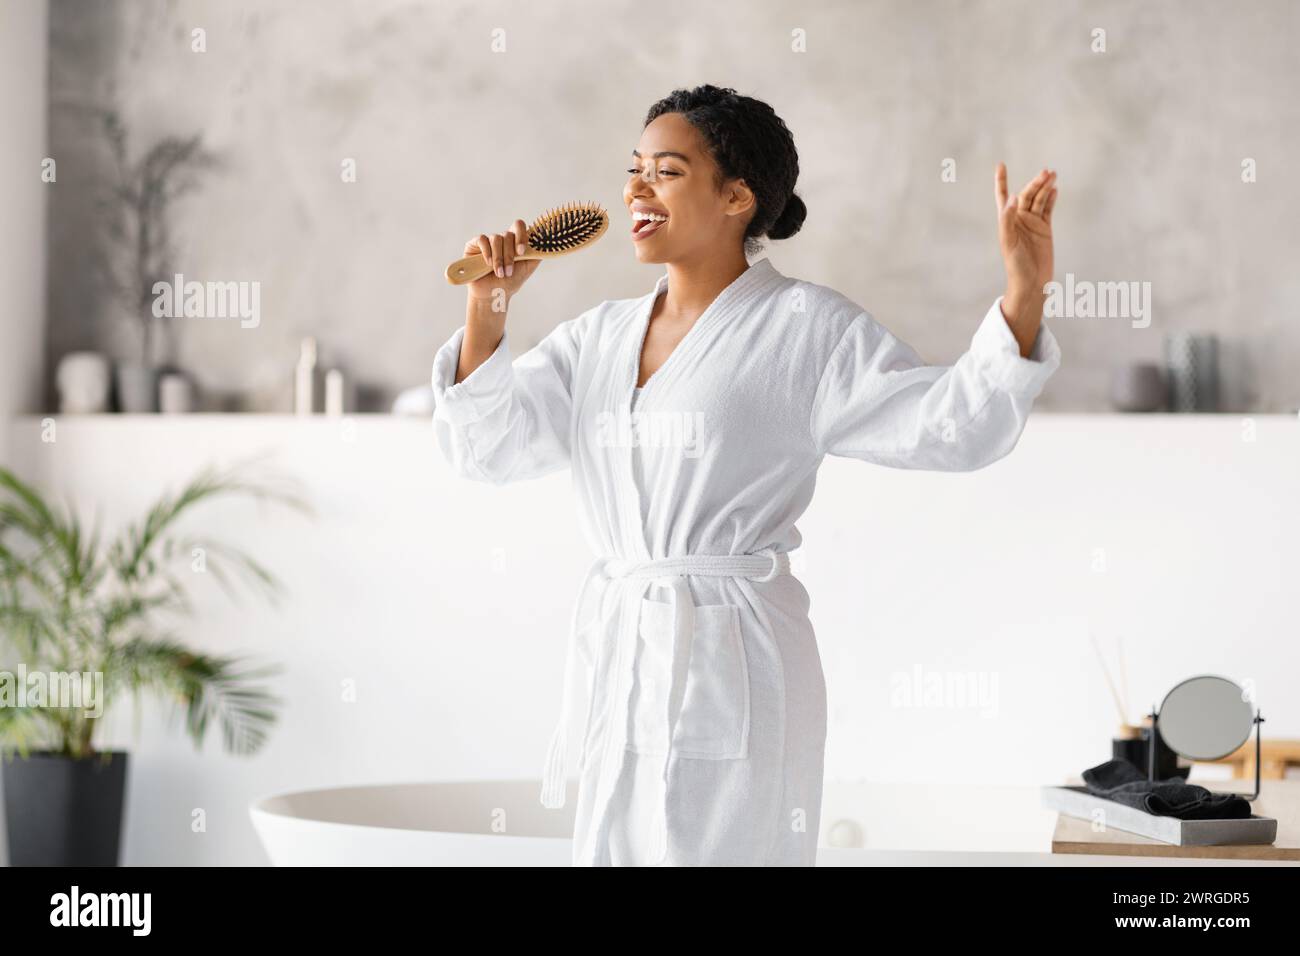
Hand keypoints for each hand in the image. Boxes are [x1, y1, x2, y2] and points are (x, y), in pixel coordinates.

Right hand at [463, 219, 541, 300]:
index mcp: (514, 242)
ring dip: (499, 258)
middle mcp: (501, 239)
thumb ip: (535, 254)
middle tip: (509, 271)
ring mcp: (488, 241)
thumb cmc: (509, 282)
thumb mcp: (527, 268)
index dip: (521, 236)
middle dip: (509, 255)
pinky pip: (482, 240)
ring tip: (499, 273)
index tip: (521, 252)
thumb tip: (544, 242)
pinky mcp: (474, 245)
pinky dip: (487, 252)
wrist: (492, 295)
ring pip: (496, 239)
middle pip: (508, 234)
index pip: (518, 226)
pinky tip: (488, 264)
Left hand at [995, 163, 1055, 315]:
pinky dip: (1051, 199)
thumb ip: (1007, 220)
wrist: (1031, 281)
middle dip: (1035, 183)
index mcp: (1007, 221)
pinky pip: (1048, 209)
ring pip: (1039, 199)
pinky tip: (1054, 189)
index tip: (1001, 165)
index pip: (1003, 196)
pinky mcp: (1045, 229)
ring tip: (1052, 174)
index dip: (1001, 181)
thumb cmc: (1015, 265)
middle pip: (1027, 195)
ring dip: (1045, 187)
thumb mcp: (1008, 242)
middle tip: (1046, 172)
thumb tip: (1012, 198)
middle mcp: (1019, 219)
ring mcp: (1033, 223)